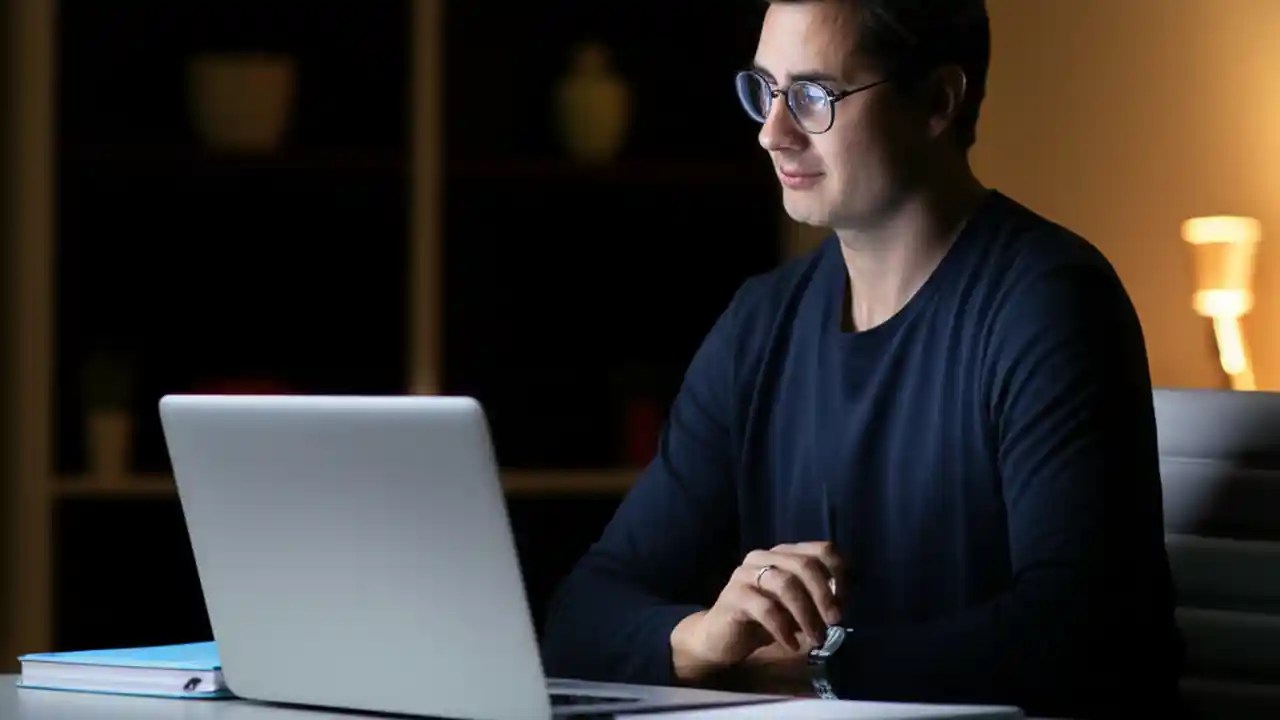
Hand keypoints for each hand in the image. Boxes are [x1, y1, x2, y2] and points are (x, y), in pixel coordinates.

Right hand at [671, 542, 844, 684]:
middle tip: (834, 621)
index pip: (822, 549)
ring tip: (816, 638)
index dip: (840, 573)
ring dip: (806, 614)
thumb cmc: (766, 621)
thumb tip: (848, 600)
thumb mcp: (799, 608)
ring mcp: (747, 573)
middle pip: (805, 564)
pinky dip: (784, 628)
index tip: (847, 601)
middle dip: (825, 595)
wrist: (721, 637)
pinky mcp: (734, 595)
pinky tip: (792, 644)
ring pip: (785, 584)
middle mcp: (766, 556)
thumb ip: (820, 598)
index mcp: (785, 553)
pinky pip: (765, 608)